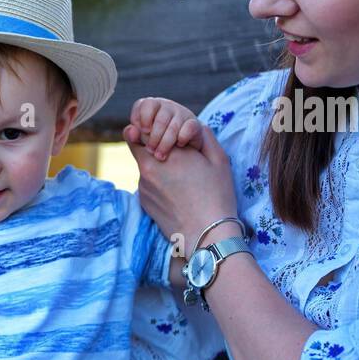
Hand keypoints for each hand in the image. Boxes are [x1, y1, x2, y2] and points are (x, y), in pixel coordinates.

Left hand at [122, 118, 237, 253]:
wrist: (206, 234)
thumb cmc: (217, 194)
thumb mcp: (219, 158)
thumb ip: (202, 135)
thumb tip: (189, 125)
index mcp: (168, 152)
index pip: (144, 130)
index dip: (152, 130)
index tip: (165, 137)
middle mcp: (148, 167)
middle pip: (139, 146)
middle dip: (151, 146)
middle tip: (171, 155)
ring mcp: (142, 185)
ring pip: (144, 166)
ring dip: (156, 166)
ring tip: (180, 180)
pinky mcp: (142, 201)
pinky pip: (146, 184)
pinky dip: (156, 184)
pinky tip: (175, 194)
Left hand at [126, 97, 205, 160]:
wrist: (184, 152)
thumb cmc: (158, 144)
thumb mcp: (144, 141)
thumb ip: (135, 138)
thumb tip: (130, 131)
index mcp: (151, 107)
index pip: (144, 104)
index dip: (142, 117)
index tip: (144, 131)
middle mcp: (166, 107)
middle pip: (159, 119)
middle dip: (153, 137)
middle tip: (151, 151)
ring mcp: (182, 114)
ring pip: (173, 126)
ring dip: (165, 143)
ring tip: (160, 156)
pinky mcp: (194, 124)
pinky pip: (189, 128)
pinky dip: (182, 138)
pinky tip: (179, 146)